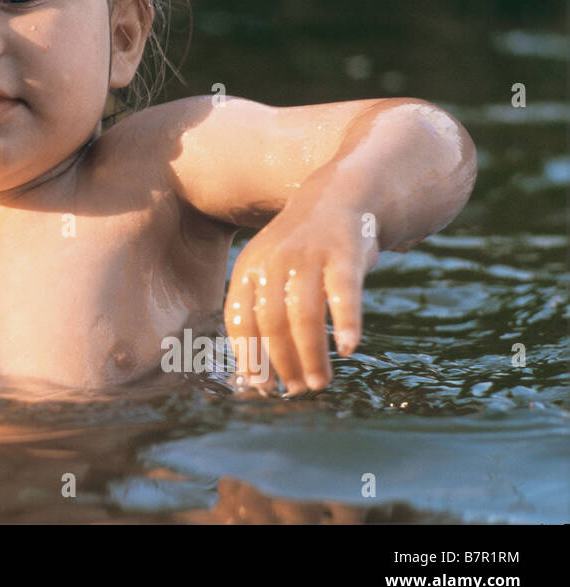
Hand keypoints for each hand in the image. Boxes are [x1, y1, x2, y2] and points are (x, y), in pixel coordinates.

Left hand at [223, 200, 376, 395]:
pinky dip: (346, 323)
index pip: (239, 320)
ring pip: (305, 315)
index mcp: (248, 269)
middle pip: (271, 322)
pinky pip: (343, 294)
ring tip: (320, 383)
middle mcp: (273, 262)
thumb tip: (254, 376)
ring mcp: (309, 257)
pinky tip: (348, 349)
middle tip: (298, 389)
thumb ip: (260, 315)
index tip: (263, 386)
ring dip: (311, 354)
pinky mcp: (344, 255)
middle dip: (283, 362)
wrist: (337, 198)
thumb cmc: (299, 252)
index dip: (249, 355)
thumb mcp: (268, 272)